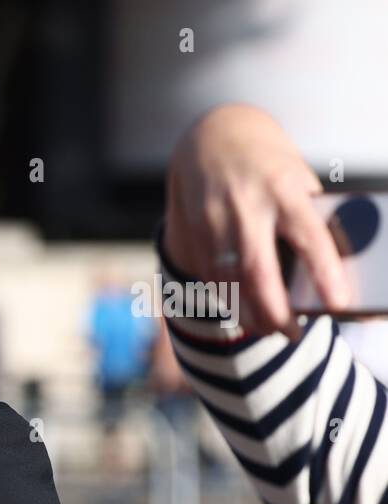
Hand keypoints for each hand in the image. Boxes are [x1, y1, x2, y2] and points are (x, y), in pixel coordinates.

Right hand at [164, 103, 349, 338]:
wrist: (212, 139)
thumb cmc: (268, 164)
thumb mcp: (297, 178)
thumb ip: (307, 217)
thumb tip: (329, 266)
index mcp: (285, 189)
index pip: (309, 237)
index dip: (324, 274)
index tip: (338, 304)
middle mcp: (247, 207)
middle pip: (259, 270)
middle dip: (273, 311)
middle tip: (291, 334)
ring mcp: (215, 222)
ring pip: (229, 281)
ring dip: (248, 312)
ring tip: (268, 329)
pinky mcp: (194, 233)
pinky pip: (210, 276)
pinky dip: (228, 297)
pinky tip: (242, 308)